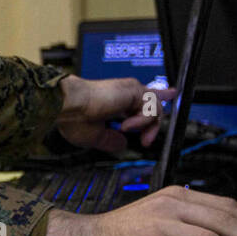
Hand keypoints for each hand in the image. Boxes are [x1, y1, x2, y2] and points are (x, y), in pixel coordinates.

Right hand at [57, 75, 172, 151]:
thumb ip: (111, 140)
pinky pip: (151, 109)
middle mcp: (123, 93)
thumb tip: (122, 145)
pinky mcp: (133, 90)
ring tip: (126, 131)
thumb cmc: (71, 117)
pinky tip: (125, 126)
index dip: (157, 100)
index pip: (141, 100)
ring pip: (155, 108)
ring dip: (145, 126)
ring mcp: (129, 91)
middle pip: (154, 104)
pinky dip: (141, 122)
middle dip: (153, 125)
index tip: (170, 96)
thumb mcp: (95, 136)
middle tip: (146, 141)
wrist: (66, 106)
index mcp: (114, 101)